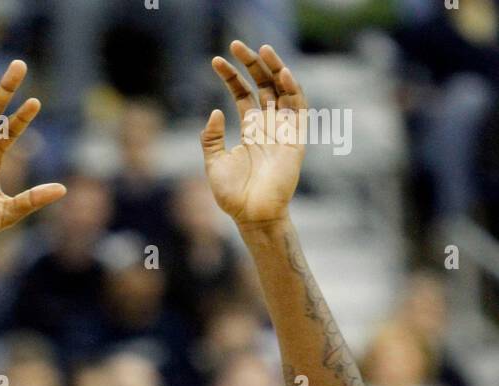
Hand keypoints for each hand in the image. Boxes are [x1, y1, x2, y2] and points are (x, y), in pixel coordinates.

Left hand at [201, 40, 306, 225]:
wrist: (252, 216)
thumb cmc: (233, 195)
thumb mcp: (214, 163)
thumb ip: (211, 138)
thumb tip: (214, 111)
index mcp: (250, 129)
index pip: (243, 93)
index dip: (231, 76)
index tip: (216, 61)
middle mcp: (268, 125)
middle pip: (263, 85)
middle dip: (252, 64)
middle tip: (238, 44)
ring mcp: (283, 130)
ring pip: (283, 90)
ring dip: (275, 68)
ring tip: (263, 49)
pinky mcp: (295, 140)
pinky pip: (298, 109)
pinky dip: (293, 90)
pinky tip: (282, 74)